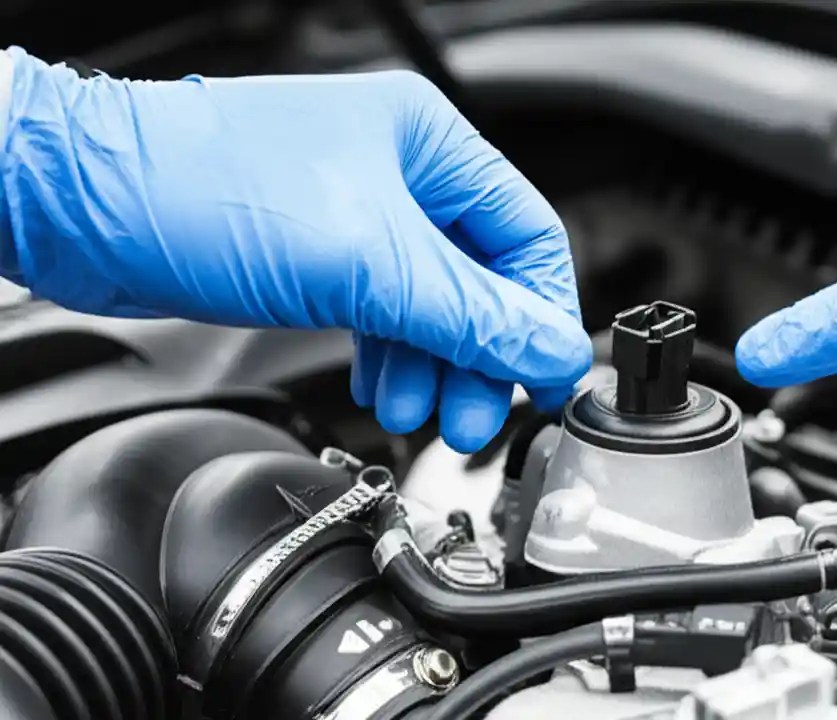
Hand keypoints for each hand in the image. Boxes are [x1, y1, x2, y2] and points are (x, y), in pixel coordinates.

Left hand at [0, 49, 590, 450]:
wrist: (83, 206)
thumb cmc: (203, 192)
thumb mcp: (369, 264)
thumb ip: (472, 316)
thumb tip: (551, 350)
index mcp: (431, 143)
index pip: (527, 237)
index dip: (541, 317)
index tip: (544, 379)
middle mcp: (401, 172)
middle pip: (481, 280)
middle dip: (479, 355)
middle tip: (472, 416)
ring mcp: (356, 214)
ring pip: (430, 305)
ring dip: (432, 367)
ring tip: (413, 411)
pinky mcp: (316, 255)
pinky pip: (383, 313)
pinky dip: (390, 357)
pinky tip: (378, 387)